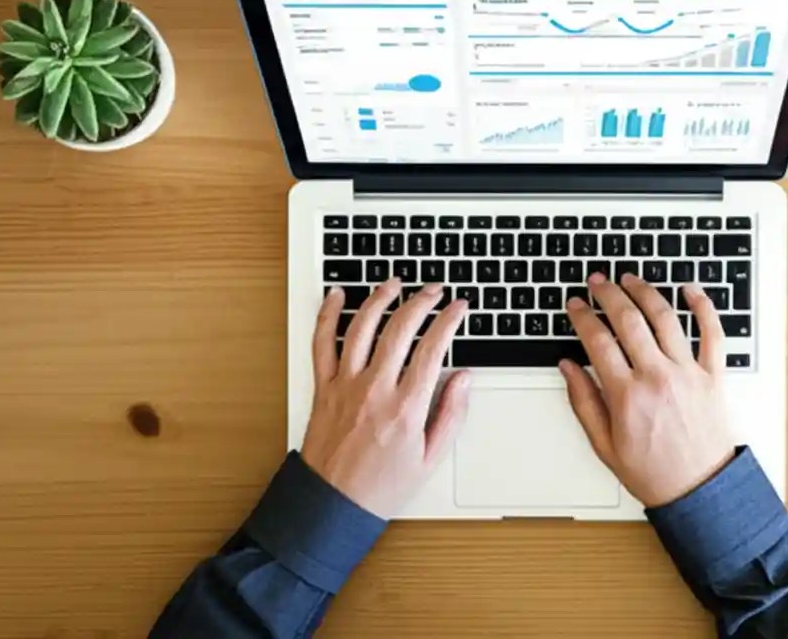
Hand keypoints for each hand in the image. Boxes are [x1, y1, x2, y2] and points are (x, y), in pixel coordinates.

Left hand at [303, 278, 469, 517]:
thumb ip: (451, 414)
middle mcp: (374, 389)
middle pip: (400, 328)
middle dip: (422, 301)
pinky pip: (322, 342)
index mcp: (406, 407)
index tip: (459, 308)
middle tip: (435, 291)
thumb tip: (465, 378)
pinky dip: (328, 315)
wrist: (333, 504)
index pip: (433, 349)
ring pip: (362, 327)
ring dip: (380, 298)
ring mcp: (346, 385)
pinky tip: (338, 295)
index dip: (449, 321)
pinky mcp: (324, 387)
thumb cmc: (381, 486)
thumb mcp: (431, 458)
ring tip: (395, 283)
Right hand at [559, 273, 734, 507]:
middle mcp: (658, 377)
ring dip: (645, 291)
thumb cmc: (654, 472)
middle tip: (597, 282)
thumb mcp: (604, 444)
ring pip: (665, 317)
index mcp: (627, 395)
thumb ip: (584, 401)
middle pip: (628, 320)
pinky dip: (703, 306)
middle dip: (608, 294)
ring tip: (630, 279)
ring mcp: (688, 373)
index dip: (582, 317)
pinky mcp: (714, 375)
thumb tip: (568, 368)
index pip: (597, 341)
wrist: (700, 490)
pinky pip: (712, 332)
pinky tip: (690, 290)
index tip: (575, 306)